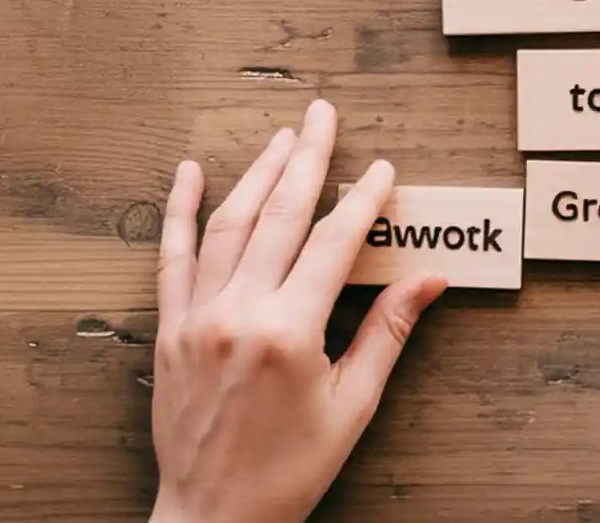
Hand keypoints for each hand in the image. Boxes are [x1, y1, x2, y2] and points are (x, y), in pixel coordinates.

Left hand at [150, 100, 446, 522]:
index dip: (362, 200)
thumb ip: (388, 331)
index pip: (332, 243)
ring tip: (281, 137)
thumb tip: (430, 280)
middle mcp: (239, 313)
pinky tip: (190, 173)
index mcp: (290, 332)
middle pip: (279, 215)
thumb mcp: (353, 404)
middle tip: (322, 116)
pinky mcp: (169, 329)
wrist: (213, 515)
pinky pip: (173, 256)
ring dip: (257, 174)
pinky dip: (181, 210)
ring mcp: (197, 317)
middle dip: (306, 159)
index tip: (381, 169)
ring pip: (229, 225)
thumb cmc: (289, 469)